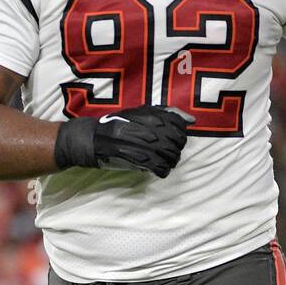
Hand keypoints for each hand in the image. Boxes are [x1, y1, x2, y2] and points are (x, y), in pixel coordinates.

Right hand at [55, 105, 194, 178]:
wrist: (94, 139)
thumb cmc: (119, 125)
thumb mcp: (141, 113)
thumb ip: (167, 114)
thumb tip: (192, 120)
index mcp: (148, 114)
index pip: (177, 123)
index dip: (180, 133)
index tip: (174, 139)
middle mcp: (145, 126)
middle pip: (176, 140)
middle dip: (177, 149)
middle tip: (170, 153)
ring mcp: (139, 142)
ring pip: (170, 155)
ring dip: (171, 161)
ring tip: (164, 162)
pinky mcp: (133, 158)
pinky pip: (159, 167)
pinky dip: (162, 171)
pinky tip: (159, 171)